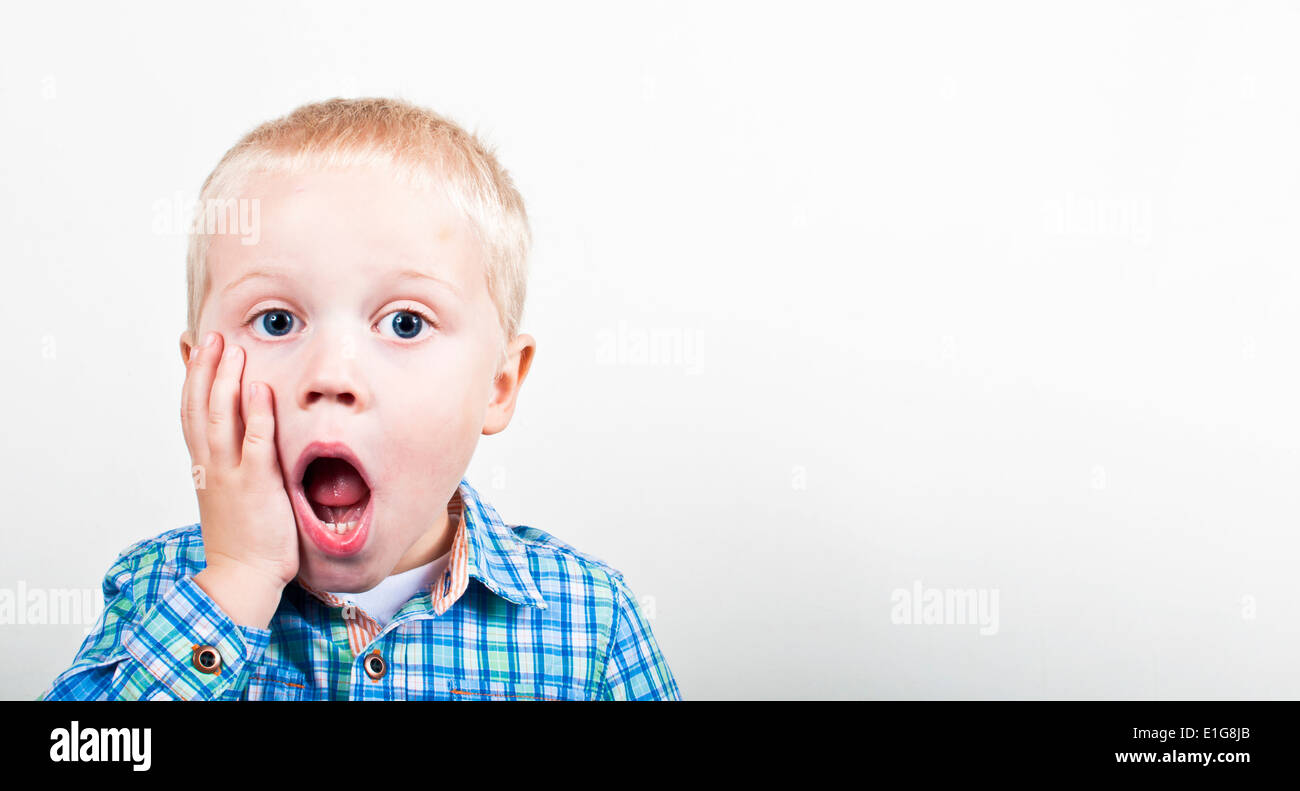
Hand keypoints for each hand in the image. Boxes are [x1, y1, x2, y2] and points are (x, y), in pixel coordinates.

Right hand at [182, 331, 297, 590]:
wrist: (243, 578)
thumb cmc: (245, 539)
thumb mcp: (232, 494)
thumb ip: (234, 464)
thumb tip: (241, 438)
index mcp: (204, 467)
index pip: (191, 413)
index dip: (192, 378)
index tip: (194, 347)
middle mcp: (211, 465)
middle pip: (199, 407)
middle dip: (205, 368)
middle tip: (214, 336)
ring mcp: (231, 474)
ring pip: (220, 418)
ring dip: (226, 381)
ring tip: (233, 349)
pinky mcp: (256, 485)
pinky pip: (255, 442)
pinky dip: (257, 414)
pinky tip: (260, 389)